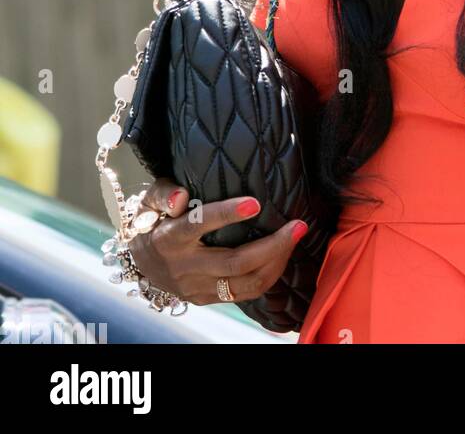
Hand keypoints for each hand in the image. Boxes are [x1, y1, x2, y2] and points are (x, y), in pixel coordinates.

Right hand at [128, 177, 308, 306]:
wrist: (138, 264)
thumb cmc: (152, 222)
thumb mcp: (149, 201)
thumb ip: (164, 194)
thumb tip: (181, 197)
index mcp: (170, 238)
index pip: (198, 225)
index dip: (226, 214)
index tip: (255, 203)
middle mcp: (185, 267)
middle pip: (234, 262)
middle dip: (272, 245)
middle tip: (298, 225)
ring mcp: (196, 287)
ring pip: (244, 284)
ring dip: (277, 262)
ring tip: (296, 238)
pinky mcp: (205, 299)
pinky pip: (243, 294)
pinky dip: (267, 276)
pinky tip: (282, 256)